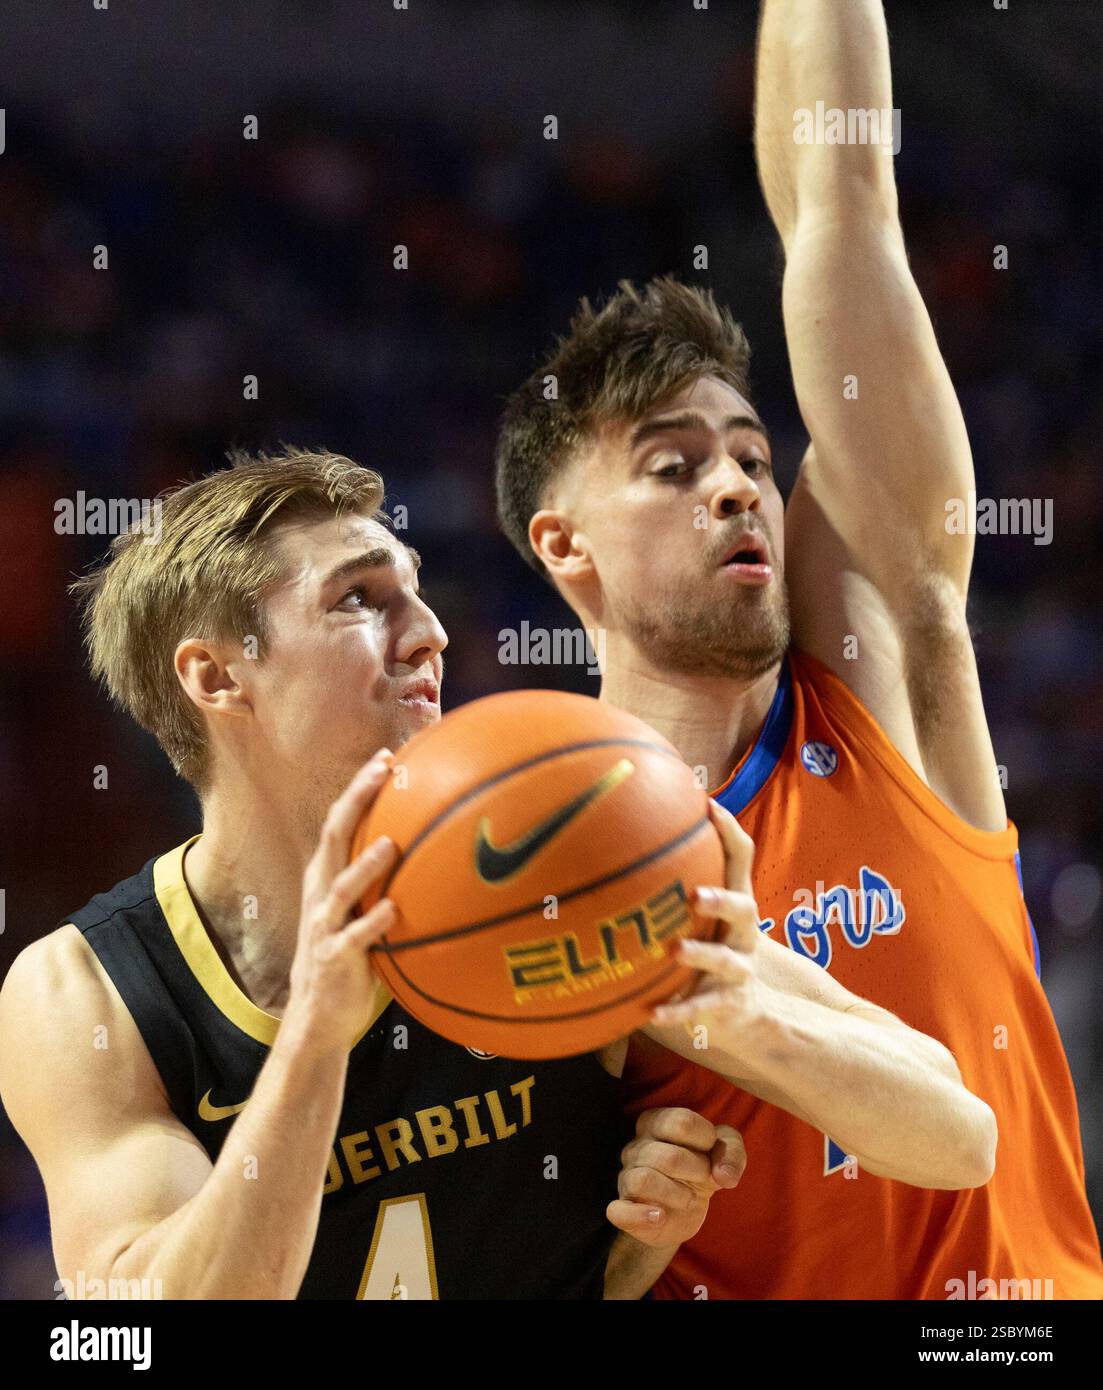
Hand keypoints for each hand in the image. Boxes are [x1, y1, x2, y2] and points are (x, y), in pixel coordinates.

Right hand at [284, 749, 399, 1054]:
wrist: (317, 1018)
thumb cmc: (350, 959)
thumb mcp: (363, 912)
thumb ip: (388, 883)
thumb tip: (439, 854)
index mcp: (327, 877)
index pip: (341, 821)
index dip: (360, 788)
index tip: (387, 756)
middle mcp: (321, 893)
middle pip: (335, 835)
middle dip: (357, 800)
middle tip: (384, 770)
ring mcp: (324, 925)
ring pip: (342, 886)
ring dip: (367, 865)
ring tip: (392, 843)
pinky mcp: (334, 958)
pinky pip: (355, 937)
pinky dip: (373, 921)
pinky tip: (394, 910)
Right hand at [606, 1107, 744, 1247]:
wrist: (684, 1211)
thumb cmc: (700, 1169)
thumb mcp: (724, 1154)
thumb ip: (732, 1152)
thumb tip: (724, 1175)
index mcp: (656, 1122)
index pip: (682, 1122)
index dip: (707, 1141)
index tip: (710, 1152)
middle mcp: (636, 1146)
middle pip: (669, 1157)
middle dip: (698, 1172)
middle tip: (705, 1180)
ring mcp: (626, 1177)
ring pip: (643, 1180)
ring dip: (677, 1194)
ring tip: (688, 1198)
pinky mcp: (623, 1209)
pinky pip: (619, 1211)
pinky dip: (642, 1216)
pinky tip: (661, 1217)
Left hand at [650, 800, 769, 1048]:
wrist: (747, 1011)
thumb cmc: (711, 945)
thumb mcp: (703, 914)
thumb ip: (674, 881)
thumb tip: (622, 836)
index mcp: (736, 903)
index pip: (741, 859)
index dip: (729, 831)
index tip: (708, 805)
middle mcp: (744, 933)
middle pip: (745, 909)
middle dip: (721, 899)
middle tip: (694, 895)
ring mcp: (740, 969)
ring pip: (726, 960)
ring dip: (701, 954)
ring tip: (674, 951)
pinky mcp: (727, 1003)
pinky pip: (700, 1007)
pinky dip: (677, 1010)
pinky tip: (651, 1014)